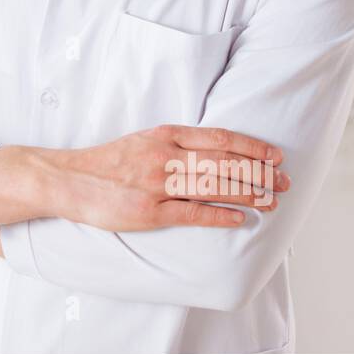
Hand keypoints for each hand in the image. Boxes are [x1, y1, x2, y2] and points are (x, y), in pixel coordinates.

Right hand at [51, 125, 290, 232]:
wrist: (69, 180)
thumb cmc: (109, 162)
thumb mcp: (144, 140)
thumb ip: (177, 144)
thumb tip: (218, 150)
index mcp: (165, 135)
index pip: (220, 138)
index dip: (252, 147)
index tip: (275, 155)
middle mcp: (164, 156)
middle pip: (224, 162)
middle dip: (259, 173)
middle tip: (284, 182)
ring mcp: (157, 184)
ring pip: (213, 187)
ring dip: (248, 194)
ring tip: (271, 200)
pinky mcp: (148, 212)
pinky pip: (192, 213)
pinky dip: (220, 215)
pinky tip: (240, 218)